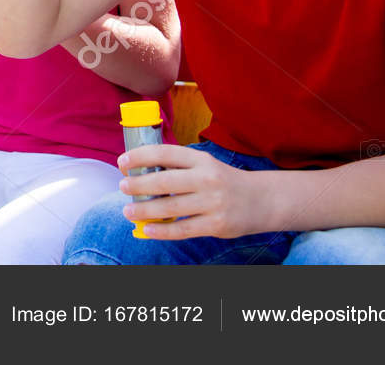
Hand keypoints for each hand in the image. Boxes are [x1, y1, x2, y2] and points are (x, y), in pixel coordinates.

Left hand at [118, 144, 270, 239]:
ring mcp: (213, 203)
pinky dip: (162, 231)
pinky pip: (183, 230)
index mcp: (201, 159)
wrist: (262, 200)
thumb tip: (139, 172)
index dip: (140, 156)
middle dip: (138, 185)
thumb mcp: (205, 164)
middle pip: (164, 182)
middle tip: (122, 187)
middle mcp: (207, 179)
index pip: (165, 153)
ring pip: (171, 208)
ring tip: (128, 210)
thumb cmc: (223, 181)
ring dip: (145, 210)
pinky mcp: (217, 225)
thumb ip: (178, 167)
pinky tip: (147, 229)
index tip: (122, 162)